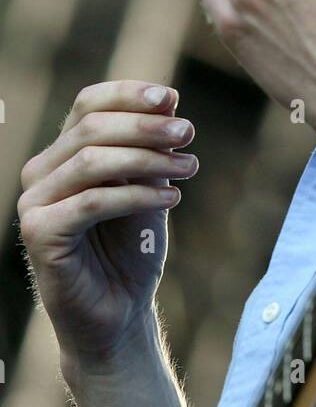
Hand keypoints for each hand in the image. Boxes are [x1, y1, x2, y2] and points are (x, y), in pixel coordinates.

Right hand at [16, 81, 197, 370]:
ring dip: (148, 159)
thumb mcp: (148, 186)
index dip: (127, 94)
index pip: (87, 105)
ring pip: (91, 161)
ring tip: (191, 167)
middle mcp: (41, 173)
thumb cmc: (131, 247)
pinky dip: (137, 195)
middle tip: (189, 133)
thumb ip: (151, 147)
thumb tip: (168, 98)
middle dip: (145, 126)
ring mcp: (34, 203)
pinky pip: (92, 202)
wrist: (119, 312)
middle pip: (90, 128)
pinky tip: (173, 197)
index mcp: (63, 154)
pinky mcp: (40, 234)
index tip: (171, 97)